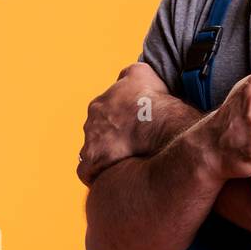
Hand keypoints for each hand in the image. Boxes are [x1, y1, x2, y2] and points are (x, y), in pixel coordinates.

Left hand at [77, 62, 161, 186]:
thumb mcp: (143, 74)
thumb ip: (129, 73)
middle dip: (113, 140)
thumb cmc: (155, 101)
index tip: (133, 130)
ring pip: (95, 153)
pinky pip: (90, 173)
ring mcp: (90, 143)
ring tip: (129, 164)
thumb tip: (126, 76)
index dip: (120, 124)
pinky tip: (119, 176)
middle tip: (134, 147)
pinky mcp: (93, 164)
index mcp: (100, 104)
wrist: (160, 126)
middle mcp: (90, 122)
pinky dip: (101, 175)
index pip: (105, 115)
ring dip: (108, 158)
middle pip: (98, 134)